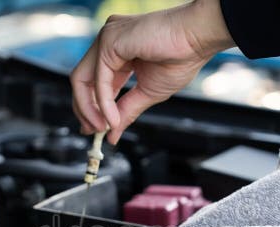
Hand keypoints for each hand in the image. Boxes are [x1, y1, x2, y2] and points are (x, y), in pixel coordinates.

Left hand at [70, 0, 234, 143]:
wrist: (197, 38)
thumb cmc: (182, 56)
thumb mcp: (149, 92)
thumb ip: (127, 111)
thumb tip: (112, 134)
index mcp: (118, 53)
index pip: (94, 83)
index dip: (91, 108)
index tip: (95, 130)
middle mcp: (108, 43)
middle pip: (82, 81)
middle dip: (84, 110)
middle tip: (94, 132)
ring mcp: (106, 39)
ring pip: (82, 79)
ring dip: (88, 109)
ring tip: (102, 128)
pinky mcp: (109, 40)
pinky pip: (99, 78)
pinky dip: (103, 102)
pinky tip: (112, 118)